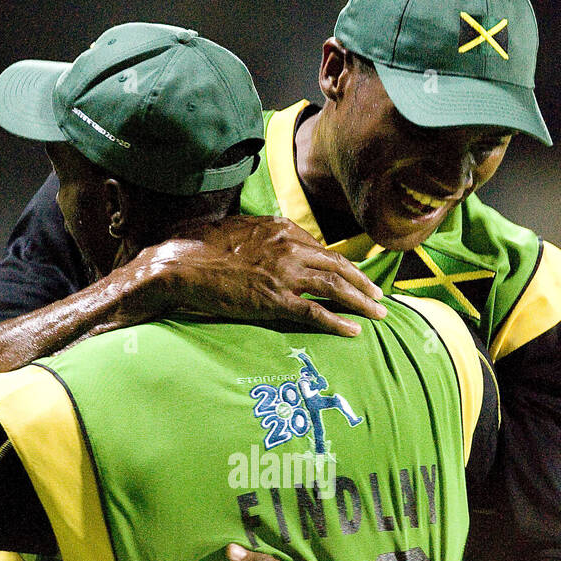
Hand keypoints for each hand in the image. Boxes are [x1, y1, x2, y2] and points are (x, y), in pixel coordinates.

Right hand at [98, 215, 386, 337]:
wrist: (182, 264)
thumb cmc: (201, 248)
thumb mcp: (239, 230)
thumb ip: (264, 235)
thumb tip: (274, 239)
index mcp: (281, 230)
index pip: (322, 249)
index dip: (344, 265)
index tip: (357, 277)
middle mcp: (289, 248)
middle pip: (338, 266)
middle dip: (362, 283)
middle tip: (379, 296)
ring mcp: (284, 274)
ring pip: (335, 287)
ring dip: (361, 302)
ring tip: (378, 313)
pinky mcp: (274, 299)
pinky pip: (315, 312)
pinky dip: (337, 322)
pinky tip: (353, 331)